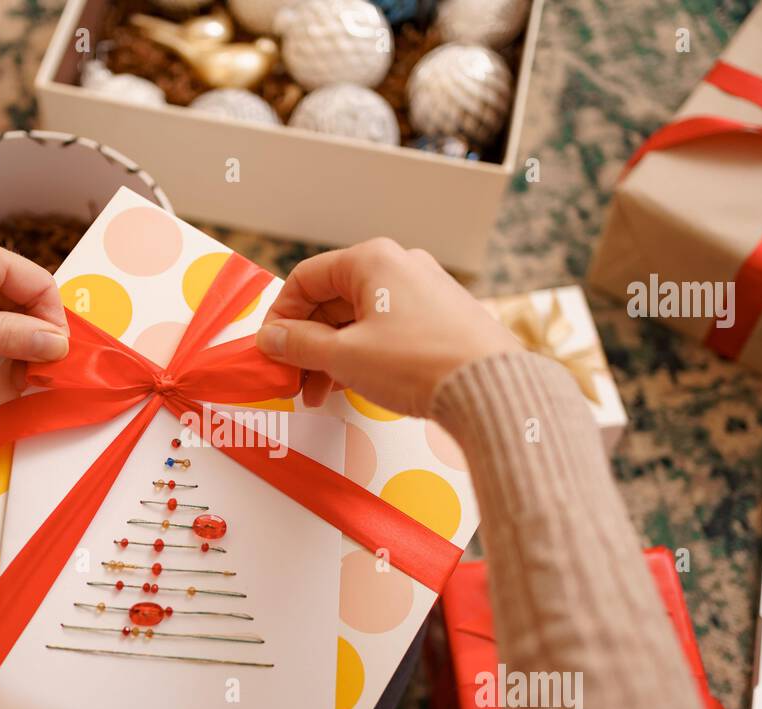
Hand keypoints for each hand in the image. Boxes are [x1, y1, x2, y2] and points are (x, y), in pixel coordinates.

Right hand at [255, 239, 519, 417]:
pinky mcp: (442, 317)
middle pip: (333, 300)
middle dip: (308, 344)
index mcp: (372, 259)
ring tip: (322, 395)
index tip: (271, 351)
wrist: (491, 387)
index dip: (280, 317)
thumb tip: (272, 338)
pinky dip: (364, 354)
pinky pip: (388, 330)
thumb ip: (300, 345)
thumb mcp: (345, 356)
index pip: (306, 279)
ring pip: (361, 318)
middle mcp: (400, 265)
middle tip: (294, 382)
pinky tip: (356, 386)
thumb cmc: (417, 363)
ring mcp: (425, 290)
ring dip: (333, 355)